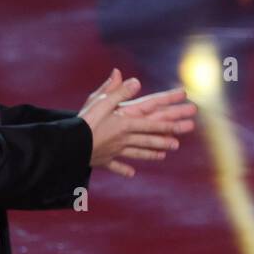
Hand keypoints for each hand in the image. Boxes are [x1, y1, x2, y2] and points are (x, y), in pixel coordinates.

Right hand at [78, 70, 197, 177]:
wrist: (68, 147)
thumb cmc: (84, 122)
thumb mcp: (100, 101)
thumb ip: (118, 91)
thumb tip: (136, 81)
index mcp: (125, 123)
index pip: (153, 118)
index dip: (170, 115)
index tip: (185, 113)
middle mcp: (123, 138)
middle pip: (150, 137)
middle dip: (168, 135)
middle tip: (184, 135)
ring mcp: (114, 151)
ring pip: (138, 152)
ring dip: (152, 152)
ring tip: (166, 153)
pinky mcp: (103, 160)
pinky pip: (116, 165)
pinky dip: (124, 168)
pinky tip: (132, 173)